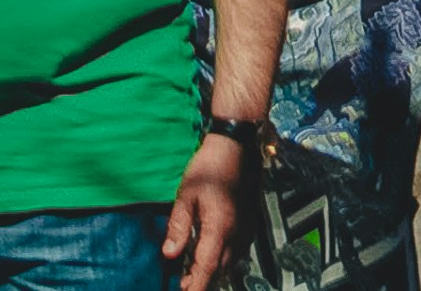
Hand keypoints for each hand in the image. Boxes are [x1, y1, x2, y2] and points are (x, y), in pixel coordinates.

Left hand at [161, 131, 251, 290]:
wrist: (238, 144)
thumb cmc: (208, 166)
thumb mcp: (187, 194)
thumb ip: (178, 226)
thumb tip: (170, 255)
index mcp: (219, 230)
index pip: (206, 270)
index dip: (195, 287)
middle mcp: (236, 235)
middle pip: (220, 271)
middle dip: (203, 280)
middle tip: (183, 281)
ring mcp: (246, 229)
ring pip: (231, 262)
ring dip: (214, 269)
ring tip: (194, 268)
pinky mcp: (250, 221)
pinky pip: (239, 250)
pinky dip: (225, 258)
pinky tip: (212, 250)